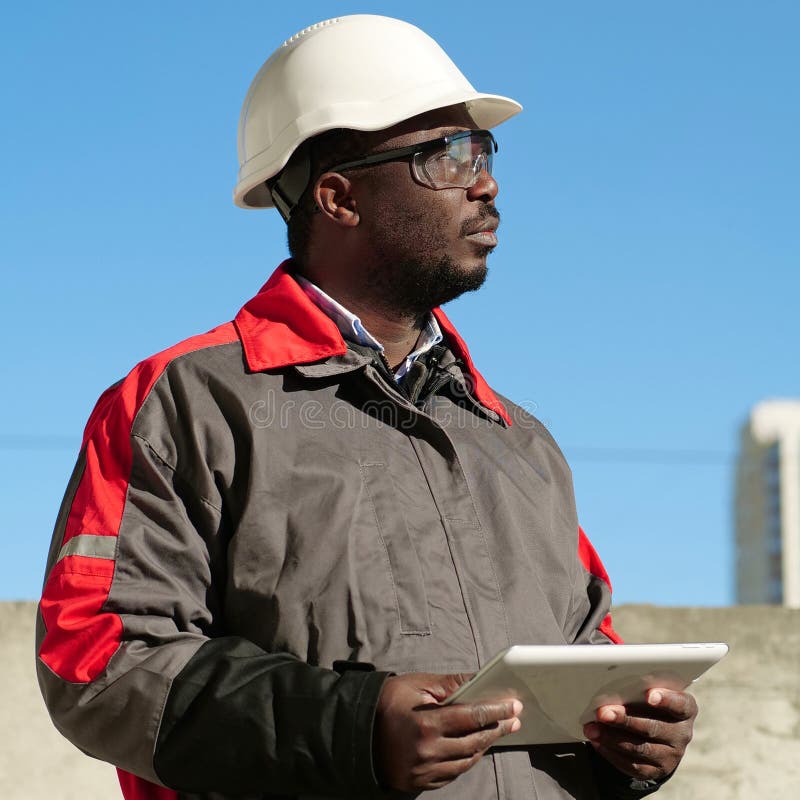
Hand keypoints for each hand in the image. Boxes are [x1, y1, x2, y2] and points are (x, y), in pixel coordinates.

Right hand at [373, 672, 521, 791]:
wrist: (358, 732)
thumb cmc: (387, 703)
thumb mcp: (416, 685)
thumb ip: (449, 684)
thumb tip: (477, 679)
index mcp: (427, 724)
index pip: (471, 717)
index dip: (496, 711)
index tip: (513, 706)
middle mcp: (428, 751)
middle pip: (474, 741)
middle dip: (497, 729)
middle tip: (513, 720)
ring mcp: (424, 770)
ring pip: (466, 762)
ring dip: (484, 746)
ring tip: (496, 732)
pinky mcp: (420, 782)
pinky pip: (452, 774)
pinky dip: (466, 761)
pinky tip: (474, 748)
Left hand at [583, 688, 697, 781]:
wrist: (657, 734)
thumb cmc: (649, 703)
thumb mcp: (650, 692)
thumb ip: (638, 690)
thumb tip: (608, 688)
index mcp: (685, 709)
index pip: (680, 704)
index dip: (665, 700)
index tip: (648, 694)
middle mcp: (682, 734)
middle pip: (653, 728)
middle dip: (624, 720)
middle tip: (602, 713)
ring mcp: (671, 755)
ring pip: (640, 748)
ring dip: (612, 738)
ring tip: (591, 729)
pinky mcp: (657, 770)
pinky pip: (633, 765)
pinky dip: (611, 753)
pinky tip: (597, 742)